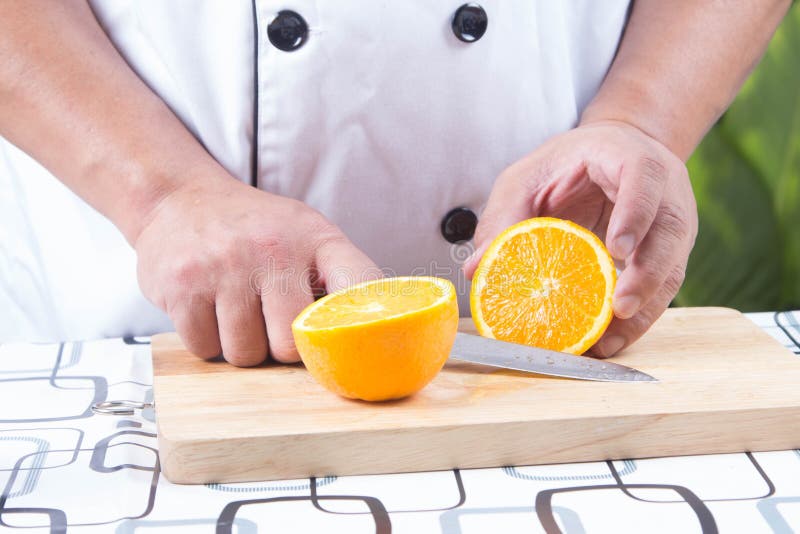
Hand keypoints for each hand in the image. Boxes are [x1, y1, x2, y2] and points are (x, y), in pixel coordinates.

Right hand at [134, 176, 379, 365]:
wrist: (179, 198)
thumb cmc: (255, 229)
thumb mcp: (306, 235)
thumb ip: (338, 278)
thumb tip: (367, 336)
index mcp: (316, 238)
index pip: (359, 287)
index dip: (363, 327)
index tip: (358, 350)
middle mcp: (273, 250)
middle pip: (291, 345)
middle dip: (279, 346)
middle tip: (269, 320)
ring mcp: (225, 267)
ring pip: (245, 353)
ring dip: (242, 344)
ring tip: (237, 310)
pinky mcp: (182, 286)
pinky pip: (206, 349)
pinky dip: (208, 341)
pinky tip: (209, 309)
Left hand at [463, 120, 697, 356]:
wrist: (610, 155)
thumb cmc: (565, 164)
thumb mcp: (526, 179)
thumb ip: (503, 217)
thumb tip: (477, 269)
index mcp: (628, 157)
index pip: (644, 177)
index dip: (634, 213)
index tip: (617, 249)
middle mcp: (663, 190)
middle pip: (671, 231)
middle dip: (647, 275)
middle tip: (618, 308)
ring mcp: (673, 222)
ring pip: (673, 267)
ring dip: (644, 310)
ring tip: (608, 342)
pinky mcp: (668, 253)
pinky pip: (660, 288)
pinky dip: (637, 318)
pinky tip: (608, 341)